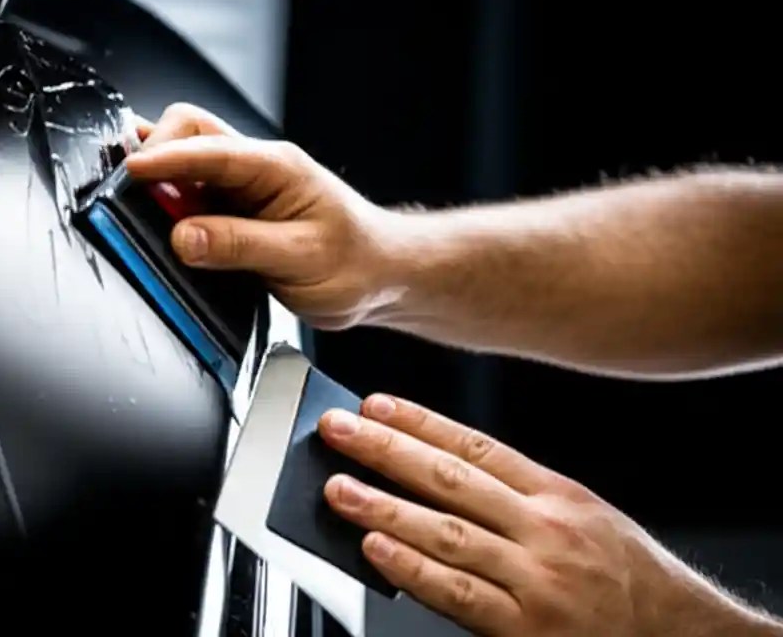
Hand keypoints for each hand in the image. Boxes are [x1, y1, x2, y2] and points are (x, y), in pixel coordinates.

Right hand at [125, 103, 409, 329]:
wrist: (380, 276)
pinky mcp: (231, 210)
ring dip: (157, 180)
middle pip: (189, 131)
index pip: (209, 149)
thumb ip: (238, 246)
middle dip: (155, 153)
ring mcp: (241, 187)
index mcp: (276, 167)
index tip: (131, 172)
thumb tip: (183, 237)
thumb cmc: (355, 262)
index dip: (165, 157)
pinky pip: (189, 194)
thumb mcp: (300, 259)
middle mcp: (255, 168)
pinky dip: (165, 202)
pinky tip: (155, 219)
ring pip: (184, 161)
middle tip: (130, 192)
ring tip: (134, 206)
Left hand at [315, 395, 782, 635]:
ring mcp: (534, 578)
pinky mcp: (523, 627)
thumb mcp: (581, 516)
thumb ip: (513, 497)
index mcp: (556, 494)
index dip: (419, 422)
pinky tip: (376, 549)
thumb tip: (431, 471)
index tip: (374, 404)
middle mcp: (544, 529)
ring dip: (384, 507)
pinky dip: (412, 569)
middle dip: (386, 450)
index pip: (476, 446)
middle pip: (451, 479)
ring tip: (338, 487)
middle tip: (337, 429)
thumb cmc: (623, 577)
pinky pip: (457, 593)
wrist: (681, 636)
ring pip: (447, 533)